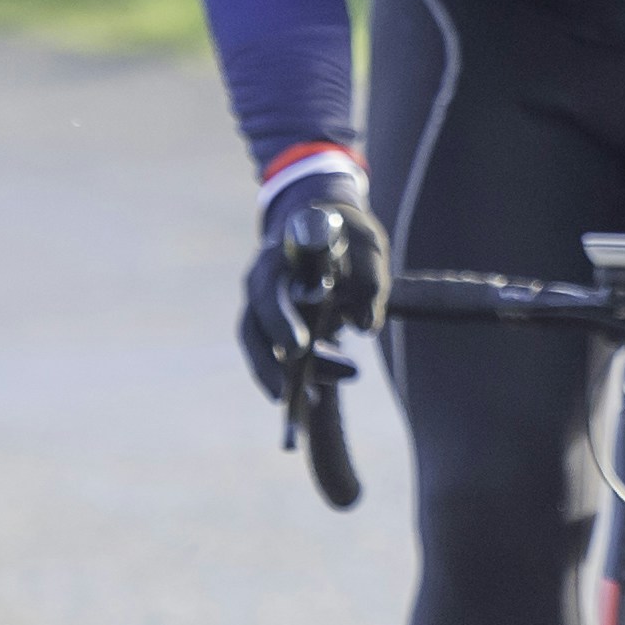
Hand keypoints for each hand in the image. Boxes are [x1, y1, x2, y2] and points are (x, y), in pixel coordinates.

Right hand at [237, 168, 386, 398]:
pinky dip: (297, 377)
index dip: (280, 321)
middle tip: (291, 395)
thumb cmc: (348, 235)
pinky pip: (278, 357)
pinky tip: (315, 398)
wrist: (330, 225)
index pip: (269, 292)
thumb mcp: (368, 246)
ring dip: (288, 376)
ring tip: (315, 399)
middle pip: (255, 329)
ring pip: (263, 348)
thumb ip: (370, 280)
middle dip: (271, 364)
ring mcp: (264, 307)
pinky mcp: (275, 328)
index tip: (299, 348)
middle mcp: (262, 284)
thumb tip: (365, 326)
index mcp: (279, 257)